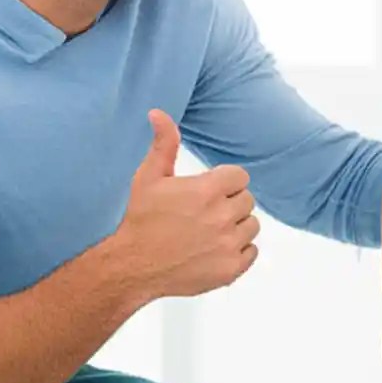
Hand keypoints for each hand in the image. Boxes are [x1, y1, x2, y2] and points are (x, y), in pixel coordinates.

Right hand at [117, 109, 260, 298]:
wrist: (130, 267)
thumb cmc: (139, 220)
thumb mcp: (148, 177)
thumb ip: (163, 144)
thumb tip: (158, 113)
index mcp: (207, 190)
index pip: (240, 176)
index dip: (225, 182)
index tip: (208, 191)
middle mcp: (222, 217)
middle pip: (247, 200)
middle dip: (229, 203)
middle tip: (204, 213)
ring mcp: (228, 245)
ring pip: (251, 226)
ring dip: (236, 227)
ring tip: (209, 232)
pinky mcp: (230, 269)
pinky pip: (251, 252)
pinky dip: (238, 251)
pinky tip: (214, 249)